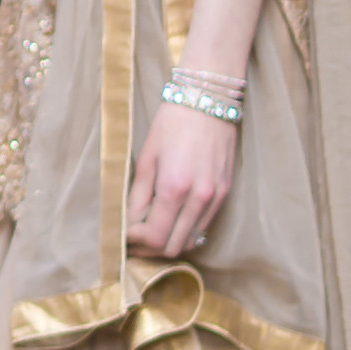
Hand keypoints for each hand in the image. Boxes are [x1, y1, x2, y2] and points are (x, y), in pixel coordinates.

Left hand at [124, 99, 237, 259]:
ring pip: (191, 240)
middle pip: (174, 246)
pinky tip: (172, 218)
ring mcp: (216, 198)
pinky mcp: (225, 193)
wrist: (207, 102)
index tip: (125, 235)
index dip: (136, 241)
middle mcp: (199, 198)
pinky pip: (204, 225)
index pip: (155, 237)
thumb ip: (138, 196)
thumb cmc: (171, 125)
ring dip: (169, 241)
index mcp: (174, 188)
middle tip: (135, 238)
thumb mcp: (146, 158)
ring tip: (151, 230)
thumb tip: (130, 223)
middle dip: (150, 247)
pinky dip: (186, 230)